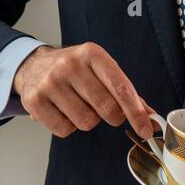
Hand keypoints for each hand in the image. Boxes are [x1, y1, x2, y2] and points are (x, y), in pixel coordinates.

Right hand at [13, 42, 155, 139]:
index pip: (120, 87)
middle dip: (112, 116)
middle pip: (106, 109)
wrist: (33, 65)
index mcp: (91, 54)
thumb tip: (151, 118)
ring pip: (86, 122)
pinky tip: (62, 111)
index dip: (136, 112)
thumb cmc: (74, 70)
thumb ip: (126, 92)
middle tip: (106, 110)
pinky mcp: (34, 101)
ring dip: (87, 120)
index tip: (147, 129)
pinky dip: (68, 126)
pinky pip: (64, 130)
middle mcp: (69, 65)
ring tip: (78, 105)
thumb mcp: (100, 70)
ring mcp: (50, 83)